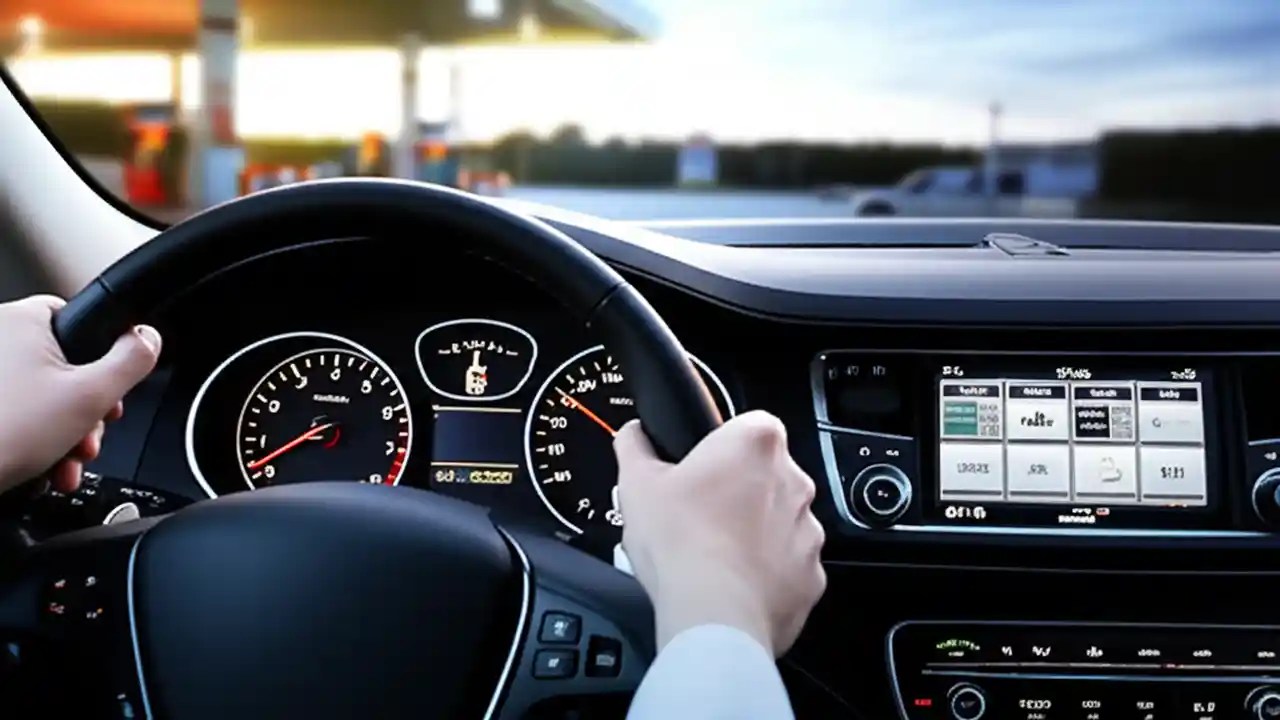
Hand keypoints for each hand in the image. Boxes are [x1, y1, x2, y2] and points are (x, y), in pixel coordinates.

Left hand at [0, 296, 161, 493]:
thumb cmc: (5, 434)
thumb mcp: (92, 396)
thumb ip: (132, 361)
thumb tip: (148, 338)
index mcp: (21, 321)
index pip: (80, 319)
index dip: (107, 358)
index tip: (110, 391)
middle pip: (65, 367)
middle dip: (86, 412)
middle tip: (88, 436)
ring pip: (43, 396)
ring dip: (66, 434)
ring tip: (66, 462)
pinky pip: (18, 412)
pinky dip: (36, 439)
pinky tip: (44, 466)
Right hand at [614, 410, 825, 656]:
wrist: (713, 614)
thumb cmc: (681, 543)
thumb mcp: (636, 483)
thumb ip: (636, 446)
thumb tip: (635, 434)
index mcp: (756, 443)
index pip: (746, 425)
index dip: (719, 446)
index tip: (699, 468)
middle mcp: (793, 481)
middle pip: (763, 475)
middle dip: (735, 491)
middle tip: (697, 515)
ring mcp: (807, 530)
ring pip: (778, 521)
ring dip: (753, 532)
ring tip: (712, 554)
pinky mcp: (811, 574)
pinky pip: (787, 566)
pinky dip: (766, 573)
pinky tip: (732, 582)